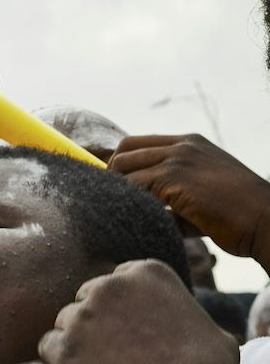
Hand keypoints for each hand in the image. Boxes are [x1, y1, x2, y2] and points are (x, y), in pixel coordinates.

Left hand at [39, 260, 239, 363]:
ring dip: (76, 343)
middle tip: (109, 354)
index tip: (128, 332)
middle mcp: (110, 285)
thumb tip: (185, 323)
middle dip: (94, 322)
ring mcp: (82, 315)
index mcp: (147, 272)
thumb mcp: (210, 328)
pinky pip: (48, 347)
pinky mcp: (62, 346)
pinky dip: (59, 363)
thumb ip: (184, 316)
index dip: (118, 309)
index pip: (115, 282)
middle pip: (85, 299)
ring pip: (65, 323)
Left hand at [107, 133, 269, 266]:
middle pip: (123, 152)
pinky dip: (125, 203)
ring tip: (118, 214)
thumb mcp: (201, 192)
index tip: (112, 188)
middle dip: (110, 178)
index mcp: (190, 143)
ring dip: (115, 193)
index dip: (119, 165)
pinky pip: (132, 188)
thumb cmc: (236, 214)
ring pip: (123, 170)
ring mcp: (178, 160)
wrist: (265, 219)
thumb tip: (139, 209)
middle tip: (109, 204)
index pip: (136, 144)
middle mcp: (183, 146)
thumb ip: (170, 194)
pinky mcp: (174, 179)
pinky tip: (129, 219)